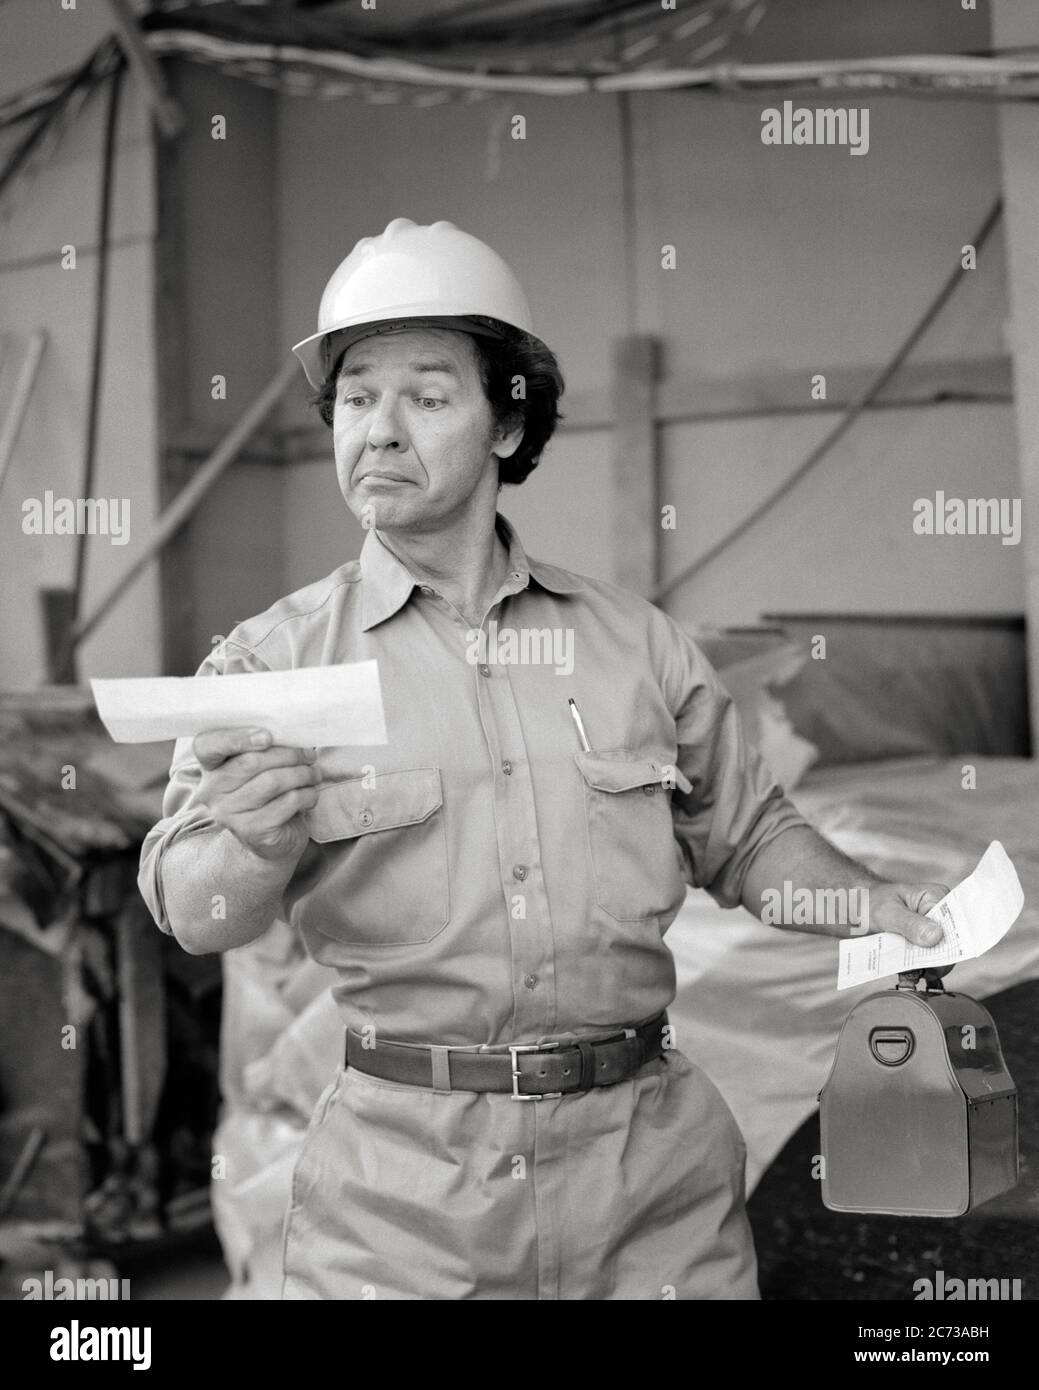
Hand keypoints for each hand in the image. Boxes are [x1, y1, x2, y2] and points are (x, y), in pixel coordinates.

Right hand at [194, 727, 319, 863]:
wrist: (273, 842)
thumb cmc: (269, 794)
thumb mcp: (261, 768)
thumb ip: (263, 748)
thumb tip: (292, 731)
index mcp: (211, 767)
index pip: (206, 745)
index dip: (236, 738)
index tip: (268, 736)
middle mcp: (212, 791)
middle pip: (251, 762)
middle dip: (288, 754)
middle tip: (309, 755)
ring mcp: (229, 813)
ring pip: (273, 781)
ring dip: (302, 774)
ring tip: (313, 774)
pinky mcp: (252, 830)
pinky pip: (287, 802)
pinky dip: (306, 794)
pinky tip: (310, 794)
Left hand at [866, 880, 953, 979]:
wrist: (853, 910)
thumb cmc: (869, 902)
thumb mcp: (887, 912)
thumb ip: (910, 923)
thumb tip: (936, 936)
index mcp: (936, 897)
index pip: (956, 924)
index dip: (952, 943)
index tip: (937, 960)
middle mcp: (939, 914)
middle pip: (950, 944)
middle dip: (936, 960)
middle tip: (919, 970)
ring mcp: (931, 931)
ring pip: (940, 957)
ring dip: (925, 967)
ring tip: (908, 971)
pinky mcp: (922, 945)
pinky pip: (927, 962)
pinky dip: (918, 970)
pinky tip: (906, 972)